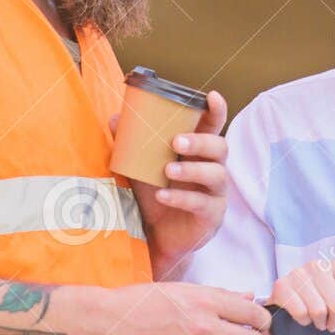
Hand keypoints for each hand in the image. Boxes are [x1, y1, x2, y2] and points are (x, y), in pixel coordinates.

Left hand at [113, 90, 229, 278]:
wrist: (153, 238)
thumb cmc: (153, 195)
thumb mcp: (139, 167)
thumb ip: (130, 143)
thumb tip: (114, 119)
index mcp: (198, 152)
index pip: (213, 127)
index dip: (216, 111)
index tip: (211, 97)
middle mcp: (212, 169)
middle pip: (220, 147)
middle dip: (200, 142)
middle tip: (176, 141)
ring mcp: (215, 194)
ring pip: (217, 175)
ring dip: (192, 170)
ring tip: (167, 170)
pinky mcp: (211, 217)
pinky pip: (203, 204)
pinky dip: (182, 198)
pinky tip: (163, 195)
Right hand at [267, 257, 334, 334]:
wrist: (285, 298)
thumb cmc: (318, 298)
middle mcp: (316, 265)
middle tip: (331, 324)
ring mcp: (298, 274)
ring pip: (319, 310)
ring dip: (319, 322)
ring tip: (318, 322)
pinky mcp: (281, 286)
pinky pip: (301, 313)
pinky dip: (303, 321)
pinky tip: (303, 317)